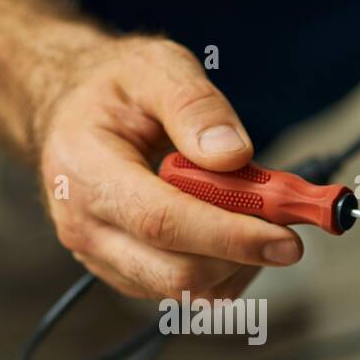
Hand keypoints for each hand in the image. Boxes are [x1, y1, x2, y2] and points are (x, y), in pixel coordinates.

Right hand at [35, 35, 303, 299]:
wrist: (70, 113)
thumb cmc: (114, 89)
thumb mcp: (155, 67)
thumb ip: (194, 105)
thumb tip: (233, 156)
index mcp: (85, 171)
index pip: (162, 222)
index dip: (228, 236)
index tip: (285, 238)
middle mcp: (84, 226)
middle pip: (175, 272)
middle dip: (242, 257)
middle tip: (288, 228)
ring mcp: (100, 257)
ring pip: (185, 291)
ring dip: (236, 264)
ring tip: (252, 213)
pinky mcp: (121, 273)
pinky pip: (182, 293)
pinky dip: (222, 270)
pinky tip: (231, 229)